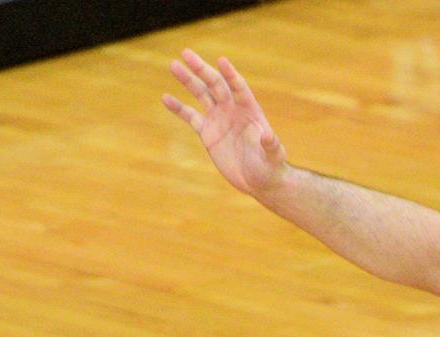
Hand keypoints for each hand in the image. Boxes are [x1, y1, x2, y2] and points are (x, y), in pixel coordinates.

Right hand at [163, 50, 289, 197]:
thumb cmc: (271, 167)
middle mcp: (232, 110)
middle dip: (201, 69)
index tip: (221, 61)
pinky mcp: (207, 132)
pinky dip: (178, 107)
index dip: (230, 75)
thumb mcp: (273, 156)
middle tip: (186, 53)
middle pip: (215, 84)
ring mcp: (218, 119)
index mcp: (250, 110)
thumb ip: (271, 145)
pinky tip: (165, 98)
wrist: (258, 181)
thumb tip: (269, 136)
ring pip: (201, 94)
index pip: (238, 88)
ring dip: (188, 80)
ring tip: (174, 65)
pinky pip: (190, 116)